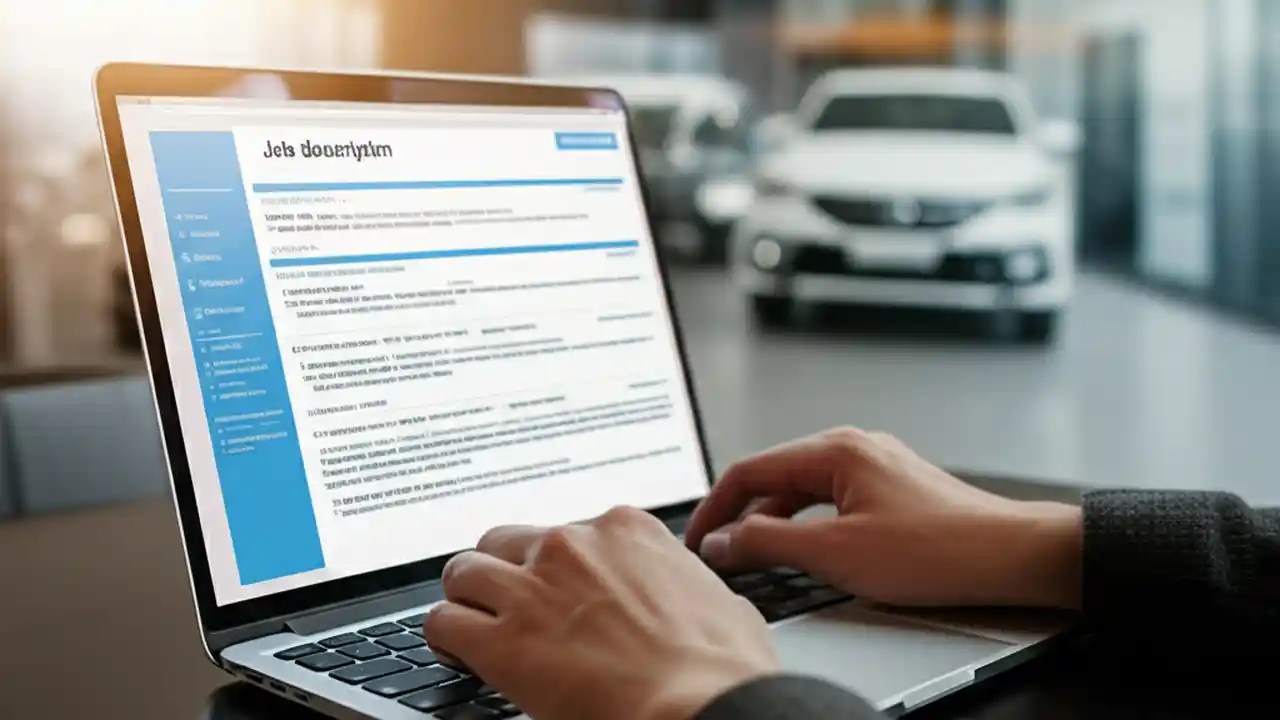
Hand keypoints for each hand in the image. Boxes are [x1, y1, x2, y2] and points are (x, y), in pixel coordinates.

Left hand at [425, 507, 777, 719]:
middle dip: (504, 574)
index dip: (554, 567)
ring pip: (464, 571)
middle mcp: (573, 545)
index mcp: (626, 530)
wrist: (701, 705)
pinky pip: (442, 621)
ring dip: (467, 600)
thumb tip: (686, 597)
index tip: (556, 591)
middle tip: (510, 607)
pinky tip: (460, 653)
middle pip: (505, 541)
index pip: (565, 531)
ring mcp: (534, 587)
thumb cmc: (721, 667)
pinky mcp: (504, 638)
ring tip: (475, 627)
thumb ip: (683, 584)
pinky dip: (445, 638)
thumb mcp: (719, 600)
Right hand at [685, 427, 1082, 608]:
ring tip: (756, 558)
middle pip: (775, 477)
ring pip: (804, 491)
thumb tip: (724, 541)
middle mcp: (853, 448)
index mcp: (834, 450)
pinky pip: (831, 502)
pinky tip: (807, 554)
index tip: (697, 540)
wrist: (1010, 556)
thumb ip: (768, 543)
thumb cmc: (938, 550)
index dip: (713, 508)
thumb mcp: (835, 554)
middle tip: (719, 553)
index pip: (749, 470)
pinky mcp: (892, 490)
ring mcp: (875, 467)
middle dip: (741, 515)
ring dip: (775, 522)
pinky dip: (808, 526)